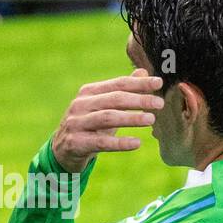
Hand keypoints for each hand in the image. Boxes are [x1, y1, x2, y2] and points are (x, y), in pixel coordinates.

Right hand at [50, 69, 164, 172]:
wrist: (63, 150)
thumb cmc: (90, 125)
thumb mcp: (105, 107)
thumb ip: (122, 90)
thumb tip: (143, 72)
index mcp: (89, 92)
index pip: (118, 84)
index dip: (139, 83)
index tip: (159, 82)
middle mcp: (81, 104)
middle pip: (114, 99)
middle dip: (138, 99)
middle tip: (160, 103)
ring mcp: (77, 123)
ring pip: (107, 118)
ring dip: (131, 118)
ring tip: (151, 119)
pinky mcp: (76, 142)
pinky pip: (101, 142)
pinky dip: (120, 143)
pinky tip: (137, 143)